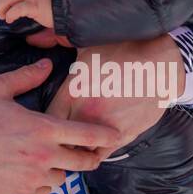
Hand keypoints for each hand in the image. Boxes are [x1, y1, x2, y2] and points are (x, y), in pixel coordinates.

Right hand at [0, 58, 121, 193]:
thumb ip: (26, 77)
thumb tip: (47, 64)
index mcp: (42, 129)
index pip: (87, 135)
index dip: (105, 135)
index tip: (115, 135)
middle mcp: (43, 156)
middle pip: (83, 162)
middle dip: (90, 157)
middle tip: (89, 153)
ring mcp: (33, 178)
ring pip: (63, 177)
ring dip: (61, 169)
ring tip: (50, 159)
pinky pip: (45, 191)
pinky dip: (43, 183)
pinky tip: (31, 172)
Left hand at [44, 35, 183, 159]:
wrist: (160, 65)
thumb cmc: (123, 51)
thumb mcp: (86, 44)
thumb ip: (57, 42)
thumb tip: (33, 38)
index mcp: (73, 90)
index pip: (46, 118)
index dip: (42, 122)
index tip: (43, 123)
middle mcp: (86, 112)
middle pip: (60, 137)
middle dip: (55, 138)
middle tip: (53, 137)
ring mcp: (105, 127)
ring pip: (79, 150)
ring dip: (74, 148)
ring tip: (71, 145)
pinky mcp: (123, 136)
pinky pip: (100, 155)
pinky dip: (93, 153)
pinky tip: (89, 149)